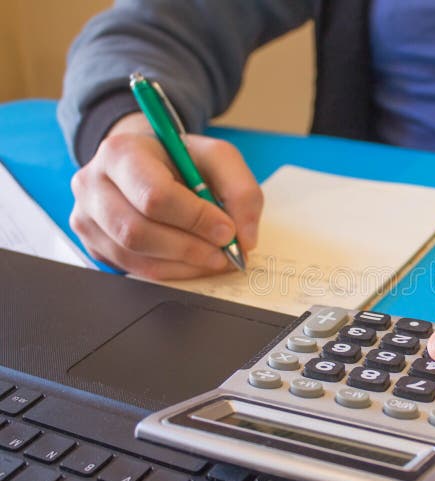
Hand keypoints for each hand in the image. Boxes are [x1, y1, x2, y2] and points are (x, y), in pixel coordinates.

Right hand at [70, 113, 262, 278]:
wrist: (147, 162)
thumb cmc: (179, 159)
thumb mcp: (218, 158)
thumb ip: (241, 191)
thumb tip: (244, 238)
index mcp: (121, 152)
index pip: (155, 196)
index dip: (196, 219)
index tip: (227, 230)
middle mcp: (92, 184)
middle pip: (138, 231)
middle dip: (190, 248)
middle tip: (224, 252)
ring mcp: (87, 217)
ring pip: (134, 256)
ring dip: (183, 264)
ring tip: (213, 257)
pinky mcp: (94, 244)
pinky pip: (133, 270)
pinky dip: (171, 272)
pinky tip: (192, 261)